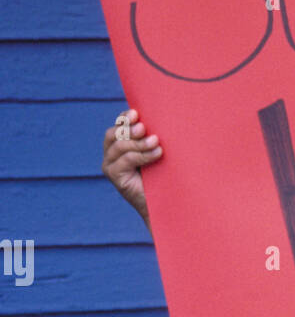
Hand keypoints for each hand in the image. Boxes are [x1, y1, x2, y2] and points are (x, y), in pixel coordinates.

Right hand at [101, 106, 161, 230]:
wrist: (163, 204)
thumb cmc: (164, 176)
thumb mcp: (156, 152)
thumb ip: (151, 137)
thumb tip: (159, 117)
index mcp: (120, 145)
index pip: (118, 126)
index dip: (124, 118)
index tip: (136, 113)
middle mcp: (111, 154)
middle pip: (114, 134)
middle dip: (129, 128)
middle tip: (144, 128)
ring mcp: (109, 166)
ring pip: (120, 146)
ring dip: (139, 142)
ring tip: (156, 142)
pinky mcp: (113, 176)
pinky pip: (126, 160)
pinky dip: (142, 155)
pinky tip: (157, 153)